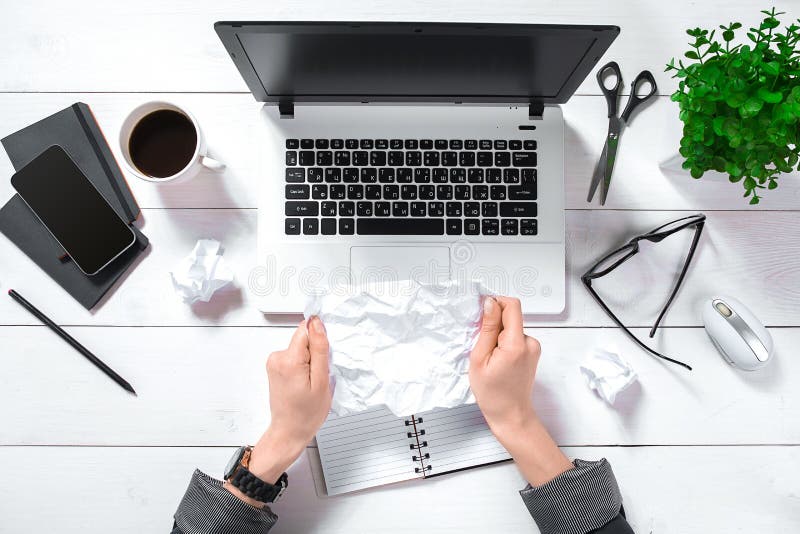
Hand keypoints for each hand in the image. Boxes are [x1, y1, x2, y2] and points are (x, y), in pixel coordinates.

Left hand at [226, 317, 331, 505]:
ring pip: (300, 348)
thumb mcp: (321, 381)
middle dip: (316, 352)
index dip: (319, 339)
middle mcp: (277, 358)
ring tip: (312, 381)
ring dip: (310, 361)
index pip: (306, 329)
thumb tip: (317, 324)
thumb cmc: (306, 413)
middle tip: (320, 374)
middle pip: (303, 339)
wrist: (289, 431)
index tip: (324, 355)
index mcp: (289, 360)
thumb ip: (319, 349)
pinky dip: (303, 366)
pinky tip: (305, 383)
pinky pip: (295, 357)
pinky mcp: (275, 367)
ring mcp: (274, 362)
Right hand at [469, 296, 571, 485]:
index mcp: (516, 344)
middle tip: (482, 345)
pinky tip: (497, 360)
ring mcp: (533, 347)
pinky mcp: (532, 351)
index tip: (482, 311)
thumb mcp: (479, 359)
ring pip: (511, 327)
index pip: (511, 306)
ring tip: (490, 357)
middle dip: (493, 324)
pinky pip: (515, 337)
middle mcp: (530, 343)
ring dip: (497, 335)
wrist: (510, 415)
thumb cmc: (493, 394)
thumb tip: (490, 304)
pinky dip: (503, 343)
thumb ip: (486, 329)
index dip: (495, 303)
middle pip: (510, 316)